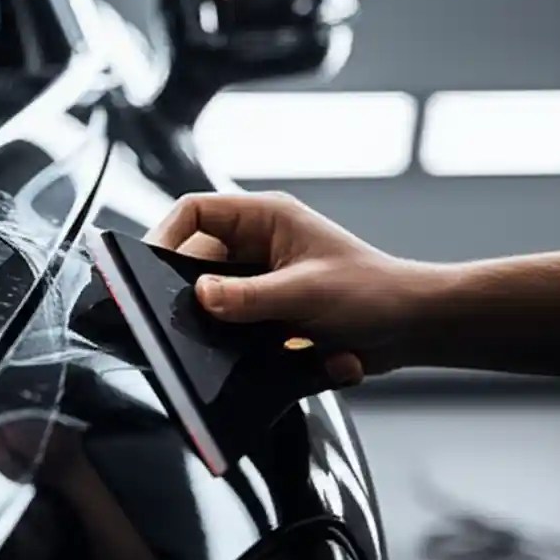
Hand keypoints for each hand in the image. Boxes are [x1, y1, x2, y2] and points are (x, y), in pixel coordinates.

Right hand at [147, 192, 442, 385]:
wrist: (411, 328)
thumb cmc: (375, 293)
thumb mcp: (306, 293)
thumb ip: (249, 297)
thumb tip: (201, 296)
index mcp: (264, 218)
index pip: (192, 210)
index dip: (164, 234)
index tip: (148, 267)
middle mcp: (255, 244)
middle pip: (192, 258)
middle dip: (184, 288)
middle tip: (175, 314)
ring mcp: (257, 278)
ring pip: (207, 294)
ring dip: (211, 317)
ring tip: (218, 336)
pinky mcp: (262, 310)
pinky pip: (226, 320)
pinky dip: (229, 337)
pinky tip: (247, 349)